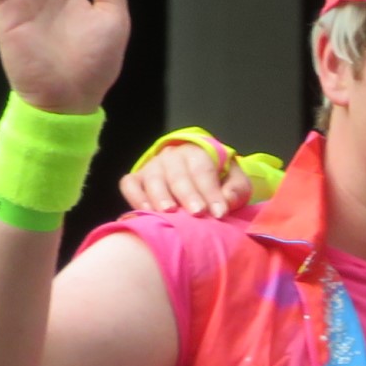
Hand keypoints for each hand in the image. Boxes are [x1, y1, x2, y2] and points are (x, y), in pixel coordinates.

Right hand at [119, 141, 253, 218]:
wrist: (195, 175)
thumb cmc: (218, 181)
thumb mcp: (234, 182)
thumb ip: (235, 189)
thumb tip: (226, 201)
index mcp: (197, 153)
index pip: (203, 170)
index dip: (211, 191)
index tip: (219, 212)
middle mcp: (172, 156)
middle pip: (177, 174)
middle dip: (187, 194)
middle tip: (197, 213)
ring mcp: (152, 167)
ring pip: (153, 178)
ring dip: (160, 196)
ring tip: (168, 212)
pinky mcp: (136, 179)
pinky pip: (130, 185)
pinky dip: (135, 197)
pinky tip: (146, 213)